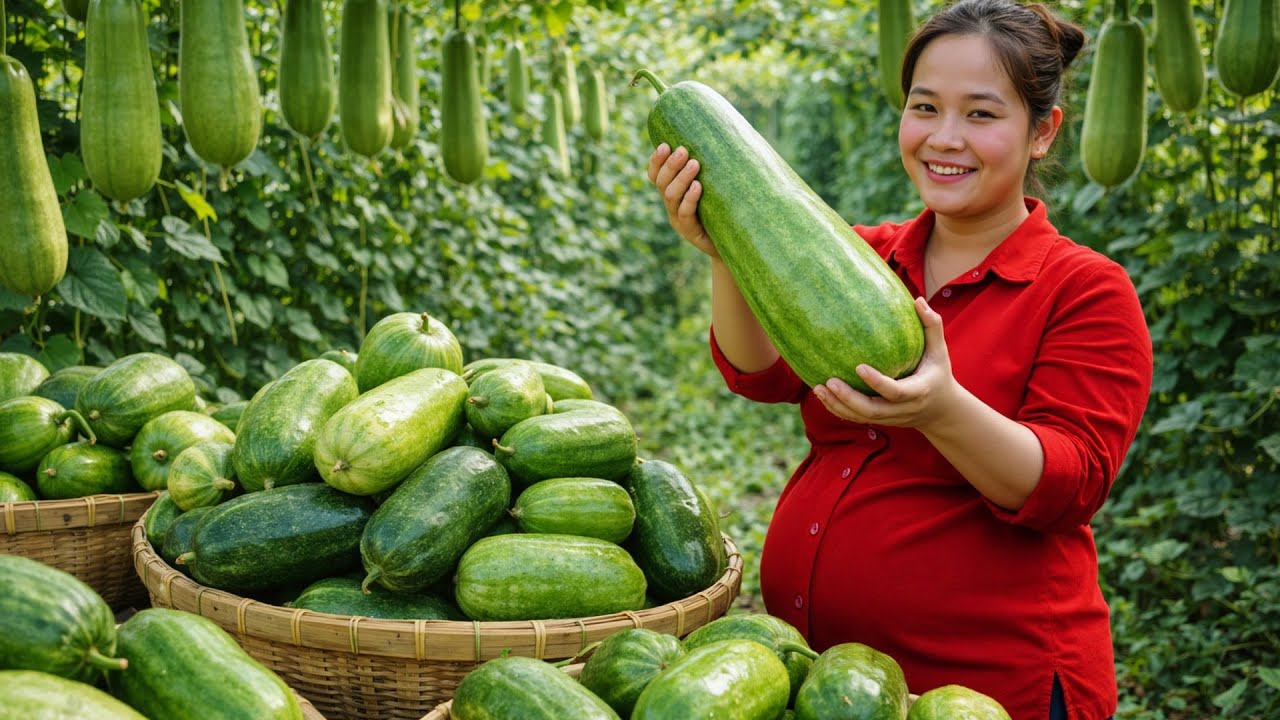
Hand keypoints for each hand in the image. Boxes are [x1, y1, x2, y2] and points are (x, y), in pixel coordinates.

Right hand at [647, 143, 717, 257]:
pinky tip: (698, 187)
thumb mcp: (718, 186)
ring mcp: (679, 220)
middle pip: (661, 183)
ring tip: (694, 163)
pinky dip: (689, 199)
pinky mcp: (690, 232)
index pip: (655, 175)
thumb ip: (715, 166)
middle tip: (683, 150)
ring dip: (681, 178)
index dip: (656, 161)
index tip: (665, 145)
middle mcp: (672, 206)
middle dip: (670, 165)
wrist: (734, 244)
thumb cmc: (727, 210)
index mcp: (673, 193)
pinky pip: (685, 214)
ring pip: (671, 196)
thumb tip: (728, 133)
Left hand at [811, 298, 958, 429]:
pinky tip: (821, 395)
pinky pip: (856, 418)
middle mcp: (903, 408)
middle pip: (872, 410)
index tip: (858, 366)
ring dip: (838, 405)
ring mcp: (890, 417)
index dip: (877, 382)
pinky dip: (838, 409)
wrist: (941, 411)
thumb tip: (917, 300)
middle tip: (829, 381)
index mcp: (918, 391)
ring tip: (818, 388)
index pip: (895, 391)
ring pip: (861, 417)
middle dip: (849, 398)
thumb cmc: (938, 373)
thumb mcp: (940, 351)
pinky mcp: (880, 420)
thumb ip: (932, 326)